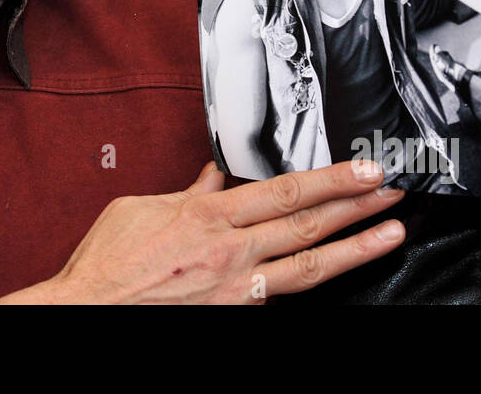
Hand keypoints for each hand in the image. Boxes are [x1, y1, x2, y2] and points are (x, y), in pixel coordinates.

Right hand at [0, 160, 406, 303]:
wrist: (86, 312)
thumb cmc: (107, 263)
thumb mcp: (142, 208)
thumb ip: (187, 192)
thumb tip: (213, 177)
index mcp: (208, 216)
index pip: (285, 191)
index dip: (331, 179)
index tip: (364, 168)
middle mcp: (230, 251)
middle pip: (308, 224)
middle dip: (357, 205)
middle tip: (393, 190)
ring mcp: (235, 288)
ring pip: (308, 266)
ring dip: (355, 248)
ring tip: (391, 234)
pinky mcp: (232, 312)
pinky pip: (277, 294)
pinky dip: (307, 279)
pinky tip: (332, 270)